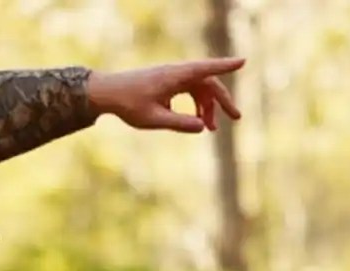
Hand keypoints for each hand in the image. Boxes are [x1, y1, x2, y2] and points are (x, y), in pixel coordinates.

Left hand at [86, 57, 245, 132]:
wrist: (106, 93)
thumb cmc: (128, 104)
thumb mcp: (154, 119)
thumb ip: (179, 123)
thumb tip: (202, 127)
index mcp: (175, 77)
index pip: (206, 69)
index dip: (225, 66)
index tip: (243, 61)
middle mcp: (176, 73)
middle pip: (207, 83)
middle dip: (222, 100)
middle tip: (236, 117)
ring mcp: (171, 77)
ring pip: (198, 89)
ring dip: (207, 107)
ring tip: (210, 128)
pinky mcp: (166, 83)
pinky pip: (188, 91)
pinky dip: (195, 105)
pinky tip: (195, 121)